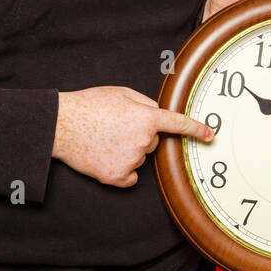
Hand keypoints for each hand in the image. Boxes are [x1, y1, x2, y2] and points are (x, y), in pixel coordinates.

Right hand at [52, 86, 213, 187]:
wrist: (61, 125)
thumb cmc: (89, 106)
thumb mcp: (122, 93)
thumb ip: (146, 104)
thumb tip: (158, 115)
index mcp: (146, 118)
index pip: (178, 124)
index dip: (195, 130)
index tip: (209, 136)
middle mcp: (143, 141)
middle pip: (152, 142)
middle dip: (139, 135)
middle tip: (115, 127)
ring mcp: (130, 161)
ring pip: (139, 157)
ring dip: (128, 150)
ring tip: (105, 138)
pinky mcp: (116, 177)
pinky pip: (129, 176)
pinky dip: (120, 169)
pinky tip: (105, 156)